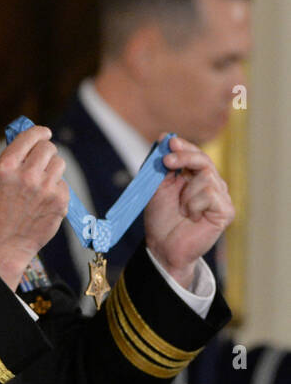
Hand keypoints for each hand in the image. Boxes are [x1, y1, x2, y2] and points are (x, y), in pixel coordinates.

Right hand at [0, 125, 67, 289]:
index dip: (39, 132)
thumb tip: (31, 143)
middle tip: (41, 160)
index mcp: (6, 166)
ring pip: (59, 163)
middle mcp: (27, 174)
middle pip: (48, 148)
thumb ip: (12, 161)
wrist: (4, 243)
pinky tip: (44, 200)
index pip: (30, 137)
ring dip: (52, 169)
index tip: (44, 133)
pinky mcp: (60, 201)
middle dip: (45, 152)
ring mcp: (46, 188)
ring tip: (41, 183)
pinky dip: (56, 189)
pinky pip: (63, 184)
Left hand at [143, 137, 233, 287]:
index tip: (168, 141)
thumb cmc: (160, 218)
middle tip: (167, 160)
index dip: (184, 146)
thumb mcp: (156, 186)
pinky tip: (192, 217)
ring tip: (182, 209)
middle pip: (204, 161)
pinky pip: (209, 195)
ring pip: (206, 178)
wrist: (163, 246)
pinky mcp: (226, 211)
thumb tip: (164, 137)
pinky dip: (194, 205)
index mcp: (195, 177)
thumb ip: (160, 164)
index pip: (195, 155)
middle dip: (185, 157)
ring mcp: (221, 197)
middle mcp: (212, 185)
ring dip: (186, 193)